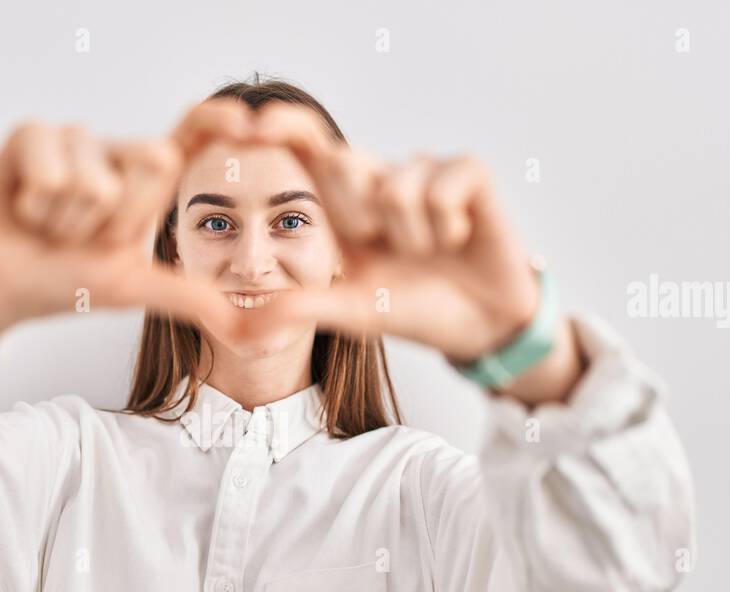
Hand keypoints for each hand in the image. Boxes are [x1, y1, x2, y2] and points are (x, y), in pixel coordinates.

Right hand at [0, 101, 256, 361]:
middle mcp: (114, 153)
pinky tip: (21, 209)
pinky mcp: (31, 134)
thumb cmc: (63, 284)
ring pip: (95, 174)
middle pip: (151, 160)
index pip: (187, 140)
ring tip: (48, 226)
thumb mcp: (135, 290)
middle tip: (81, 237)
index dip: (214, 125)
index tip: (246, 125)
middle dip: (117, 220)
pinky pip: (51, 163)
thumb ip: (196, 301)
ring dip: (68, 220)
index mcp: (144, 181)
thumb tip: (259, 336)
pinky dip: (35, 203)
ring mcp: (73, 140)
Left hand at [248, 104, 544, 364]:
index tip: (252, 128)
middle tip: (389, 252)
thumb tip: (251, 324)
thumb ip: (304, 307)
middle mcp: (381, 176)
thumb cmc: (413, 309)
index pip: (309, 148)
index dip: (283, 129)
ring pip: (393, 189)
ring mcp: (425, 168)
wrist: (479, 325)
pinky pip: (439, 191)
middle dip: (359, 221)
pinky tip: (458, 239)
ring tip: (428, 253)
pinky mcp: (469, 170)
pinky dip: (446, 229)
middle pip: (341, 162)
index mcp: (345, 202)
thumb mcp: (354, 311)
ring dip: (411, 239)